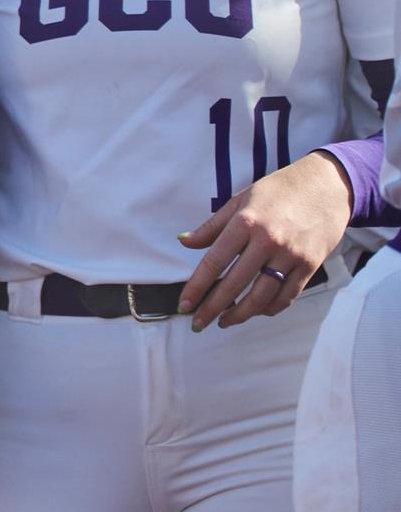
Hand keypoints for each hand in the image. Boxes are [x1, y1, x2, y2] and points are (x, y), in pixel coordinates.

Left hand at [179, 151, 351, 329]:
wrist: (327, 186)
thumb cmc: (278, 192)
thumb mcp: (240, 201)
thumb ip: (212, 226)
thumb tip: (183, 241)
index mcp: (245, 223)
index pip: (214, 262)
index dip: (197, 287)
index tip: (184, 305)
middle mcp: (267, 241)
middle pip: (235, 284)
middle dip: (212, 309)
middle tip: (198, 324)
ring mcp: (291, 255)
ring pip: (262, 296)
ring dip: (240, 315)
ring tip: (224, 321)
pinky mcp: (310, 265)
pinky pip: (287, 296)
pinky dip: (269, 308)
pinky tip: (255, 311)